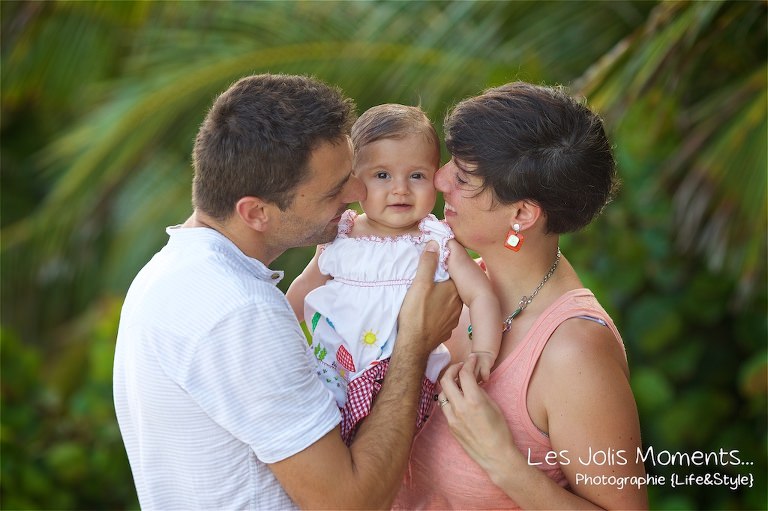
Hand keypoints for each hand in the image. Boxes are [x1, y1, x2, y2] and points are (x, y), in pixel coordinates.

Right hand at [399, 241, 461, 354]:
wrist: (414, 345)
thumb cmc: (416, 313)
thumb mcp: (419, 284)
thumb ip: (428, 263)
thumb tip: (435, 244)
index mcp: (453, 289)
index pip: (450, 272)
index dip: (440, 268)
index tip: (429, 267)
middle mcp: (458, 303)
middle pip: (450, 286)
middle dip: (440, 283)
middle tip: (425, 281)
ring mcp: (454, 318)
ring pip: (448, 301)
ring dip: (439, 298)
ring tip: (425, 297)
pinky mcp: (447, 329)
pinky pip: (444, 314)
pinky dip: (438, 311)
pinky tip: (428, 312)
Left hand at [438, 356, 522, 476]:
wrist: (496, 455)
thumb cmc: (500, 431)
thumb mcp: (493, 406)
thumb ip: (480, 392)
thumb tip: (472, 383)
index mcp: (474, 401)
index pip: (464, 374)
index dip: (468, 363)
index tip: (471, 358)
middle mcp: (460, 408)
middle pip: (446, 380)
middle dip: (452, 368)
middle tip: (460, 366)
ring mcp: (452, 418)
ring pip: (442, 393)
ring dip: (448, 384)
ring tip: (458, 382)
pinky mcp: (450, 426)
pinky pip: (444, 407)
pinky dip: (448, 398)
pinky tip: (457, 397)